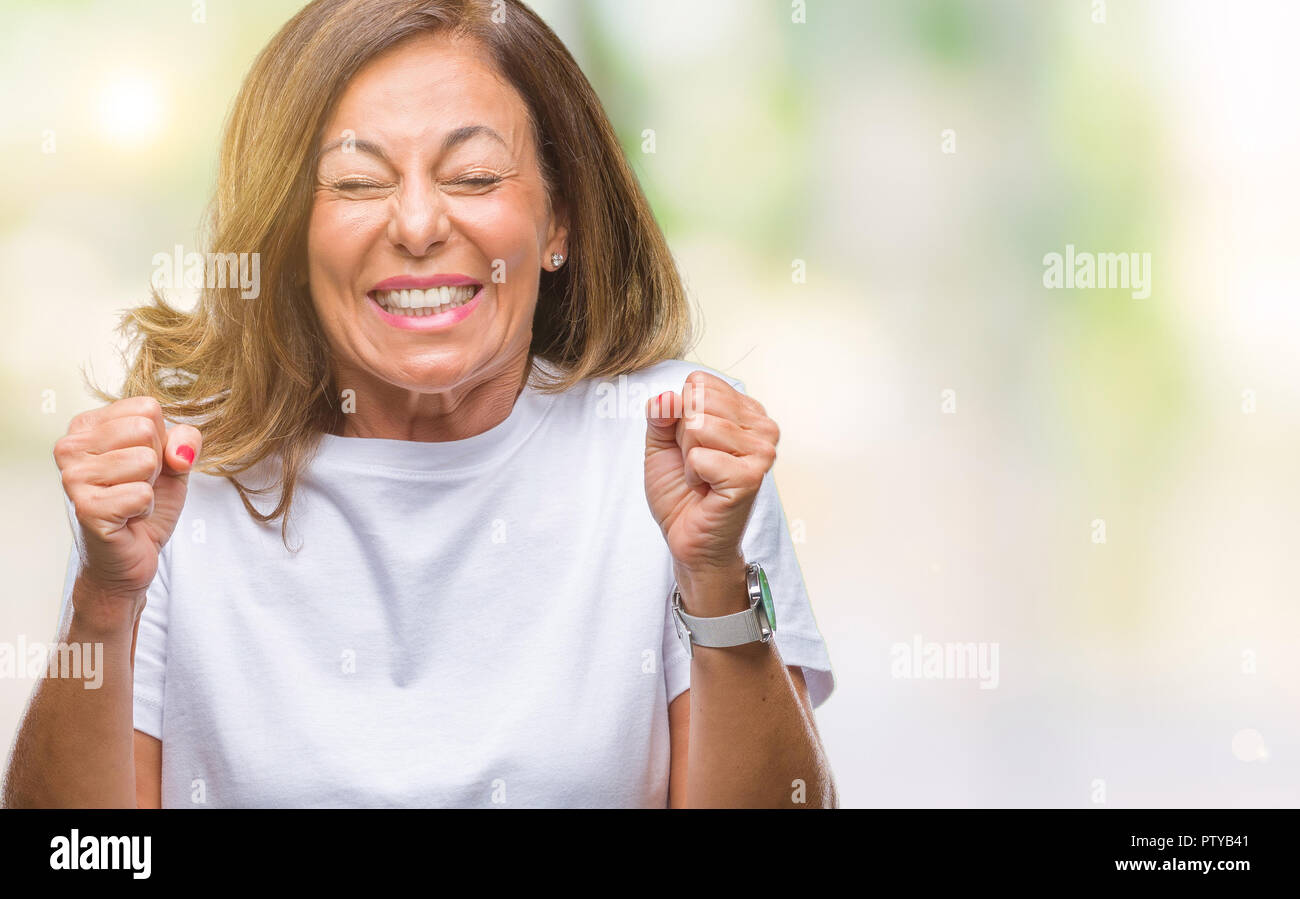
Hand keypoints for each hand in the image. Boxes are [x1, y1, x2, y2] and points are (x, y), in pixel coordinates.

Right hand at [55, 396, 201, 617]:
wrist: (132, 554)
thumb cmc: (147, 502)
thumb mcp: (174, 461)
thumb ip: (185, 439)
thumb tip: (179, 453)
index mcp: (87, 425)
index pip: (147, 407)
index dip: (161, 440)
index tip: (144, 464)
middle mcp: (70, 446)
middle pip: (146, 428)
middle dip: (156, 461)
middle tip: (138, 484)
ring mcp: (73, 477)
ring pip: (145, 460)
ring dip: (149, 486)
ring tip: (131, 500)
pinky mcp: (86, 507)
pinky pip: (142, 494)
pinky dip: (144, 508)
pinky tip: (127, 518)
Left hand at [644, 371, 779, 582]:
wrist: (688, 538)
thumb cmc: (681, 491)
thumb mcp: (661, 442)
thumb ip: (661, 414)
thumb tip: (666, 397)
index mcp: (746, 411)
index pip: (699, 383)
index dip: (680, 414)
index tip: (692, 445)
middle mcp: (762, 426)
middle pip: (697, 401)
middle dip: (682, 435)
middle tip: (697, 464)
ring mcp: (762, 450)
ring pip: (698, 427)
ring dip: (688, 458)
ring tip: (702, 477)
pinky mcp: (751, 475)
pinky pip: (700, 457)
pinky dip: (693, 476)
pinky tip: (707, 490)